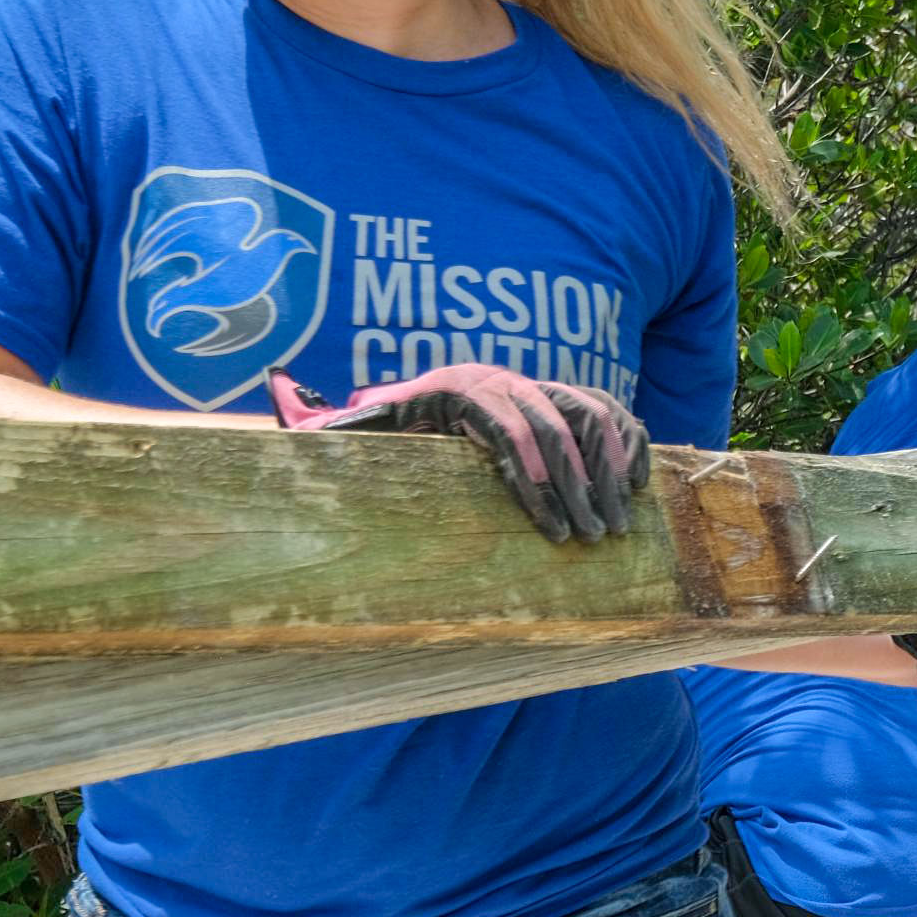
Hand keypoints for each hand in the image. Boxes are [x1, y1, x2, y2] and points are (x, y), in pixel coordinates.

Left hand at [268, 365, 650, 543]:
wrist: (427, 395)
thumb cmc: (393, 426)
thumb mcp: (361, 427)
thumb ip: (324, 427)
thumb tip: (280, 406)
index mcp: (461, 388)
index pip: (510, 430)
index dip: (534, 479)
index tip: (551, 531)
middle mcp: (506, 379)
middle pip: (557, 426)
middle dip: (580, 487)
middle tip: (593, 538)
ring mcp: (540, 383)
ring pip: (592, 415)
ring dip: (612, 467)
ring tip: (619, 521)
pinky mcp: (563, 394)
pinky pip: (610, 410)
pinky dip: (628, 442)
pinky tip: (637, 484)